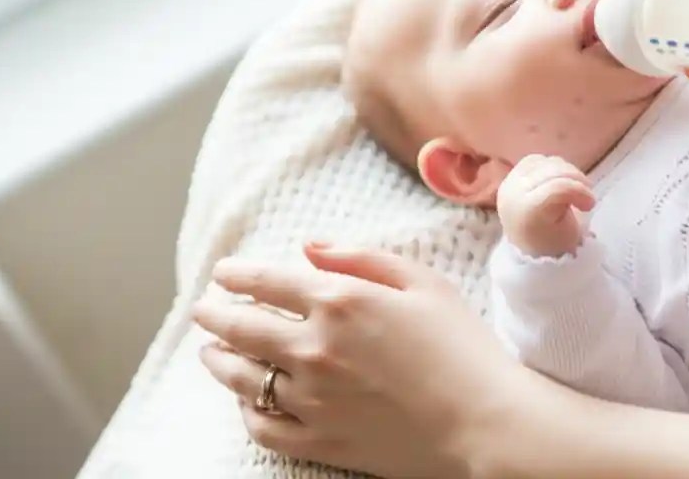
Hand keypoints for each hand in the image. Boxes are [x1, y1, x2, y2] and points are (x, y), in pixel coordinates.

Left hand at [193, 244, 530, 478]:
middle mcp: (314, 348)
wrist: (485, 425)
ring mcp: (312, 399)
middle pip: (241, 329)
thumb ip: (361, 258)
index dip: (237, 275)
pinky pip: (264, 427)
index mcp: (340, 301)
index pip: (266, 282)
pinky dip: (247, 412)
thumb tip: (308, 248)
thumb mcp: (423, 282)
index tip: (223, 273)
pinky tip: (247, 403)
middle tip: (203, 310)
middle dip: (214, 316)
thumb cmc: (463, 347)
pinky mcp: (321, 440)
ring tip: (212, 353)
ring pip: (243, 379)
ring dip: (219, 361)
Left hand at [496, 154, 595, 256]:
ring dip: (567, 171)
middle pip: (553, 171)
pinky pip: (536, 160)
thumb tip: (576, 188)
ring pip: (546, 162)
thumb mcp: (568, 231)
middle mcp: (514, 191)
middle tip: (588, 194)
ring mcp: (511, 181)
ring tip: (576, 187)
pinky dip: (553, 166)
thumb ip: (572, 205)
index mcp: (527, 210)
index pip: (557, 187)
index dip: (579, 190)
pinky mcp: (512, 175)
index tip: (591, 204)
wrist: (528, 248)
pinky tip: (561, 179)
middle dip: (577, 179)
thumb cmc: (552, 244)